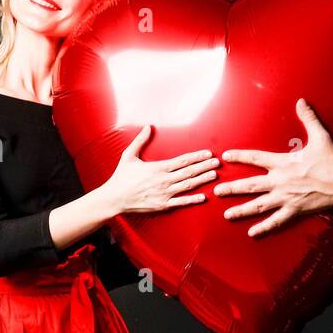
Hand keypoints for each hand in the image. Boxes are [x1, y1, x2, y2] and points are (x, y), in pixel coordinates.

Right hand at [101, 125, 217, 215]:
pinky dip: (193, 199)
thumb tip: (147, 126)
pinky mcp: (163, 205)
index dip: (197, 156)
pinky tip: (204, 196)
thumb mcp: (129, 155)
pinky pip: (181, 202)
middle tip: (218, 162)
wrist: (114, 198)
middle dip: (205, 166)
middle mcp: (164, 180)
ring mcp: (165, 193)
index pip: (183, 160)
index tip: (209, 153)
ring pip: (188, 185)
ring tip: (215, 175)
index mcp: (158, 167)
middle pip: (189, 171)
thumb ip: (140, 141)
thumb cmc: (121, 177)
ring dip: (203, 180)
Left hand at [214, 99, 332, 236]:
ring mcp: (286, 198)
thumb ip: (308, 118)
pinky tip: (252, 233)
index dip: (239, 156)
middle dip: (232, 188)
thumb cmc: (332, 160)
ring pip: (258, 206)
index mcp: (283, 163)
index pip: (255, 157)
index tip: (225, 157)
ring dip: (241, 210)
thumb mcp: (320, 136)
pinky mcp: (294, 210)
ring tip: (227, 215)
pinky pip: (276, 221)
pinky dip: (264, 228)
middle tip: (216, 191)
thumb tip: (301, 101)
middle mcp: (280, 181)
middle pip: (250, 185)